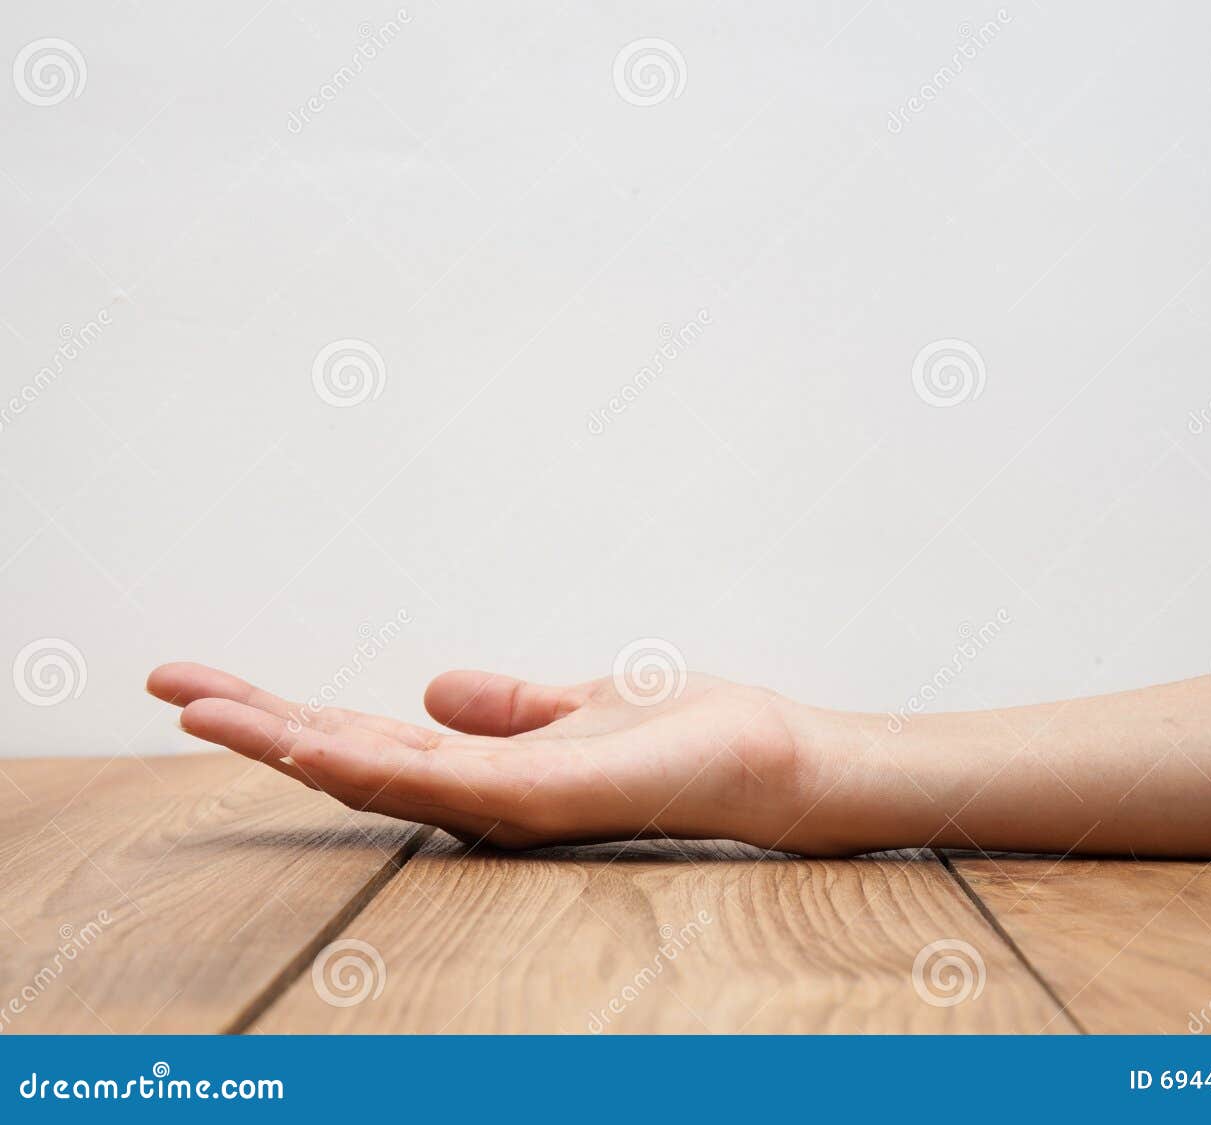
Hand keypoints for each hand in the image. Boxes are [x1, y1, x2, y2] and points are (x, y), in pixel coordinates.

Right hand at [147, 662, 841, 852]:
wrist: (770, 759)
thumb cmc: (685, 735)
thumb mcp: (575, 703)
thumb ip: (507, 704)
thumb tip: (433, 687)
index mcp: (485, 764)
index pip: (364, 738)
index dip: (286, 714)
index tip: (209, 682)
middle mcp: (483, 792)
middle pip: (349, 756)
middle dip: (259, 723)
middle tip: (166, 685)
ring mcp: (510, 802)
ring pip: (375, 772)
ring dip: (285, 741)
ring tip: (200, 707)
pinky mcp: (550, 798)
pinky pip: (447, 781)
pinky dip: (372, 762)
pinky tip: (311, 742)